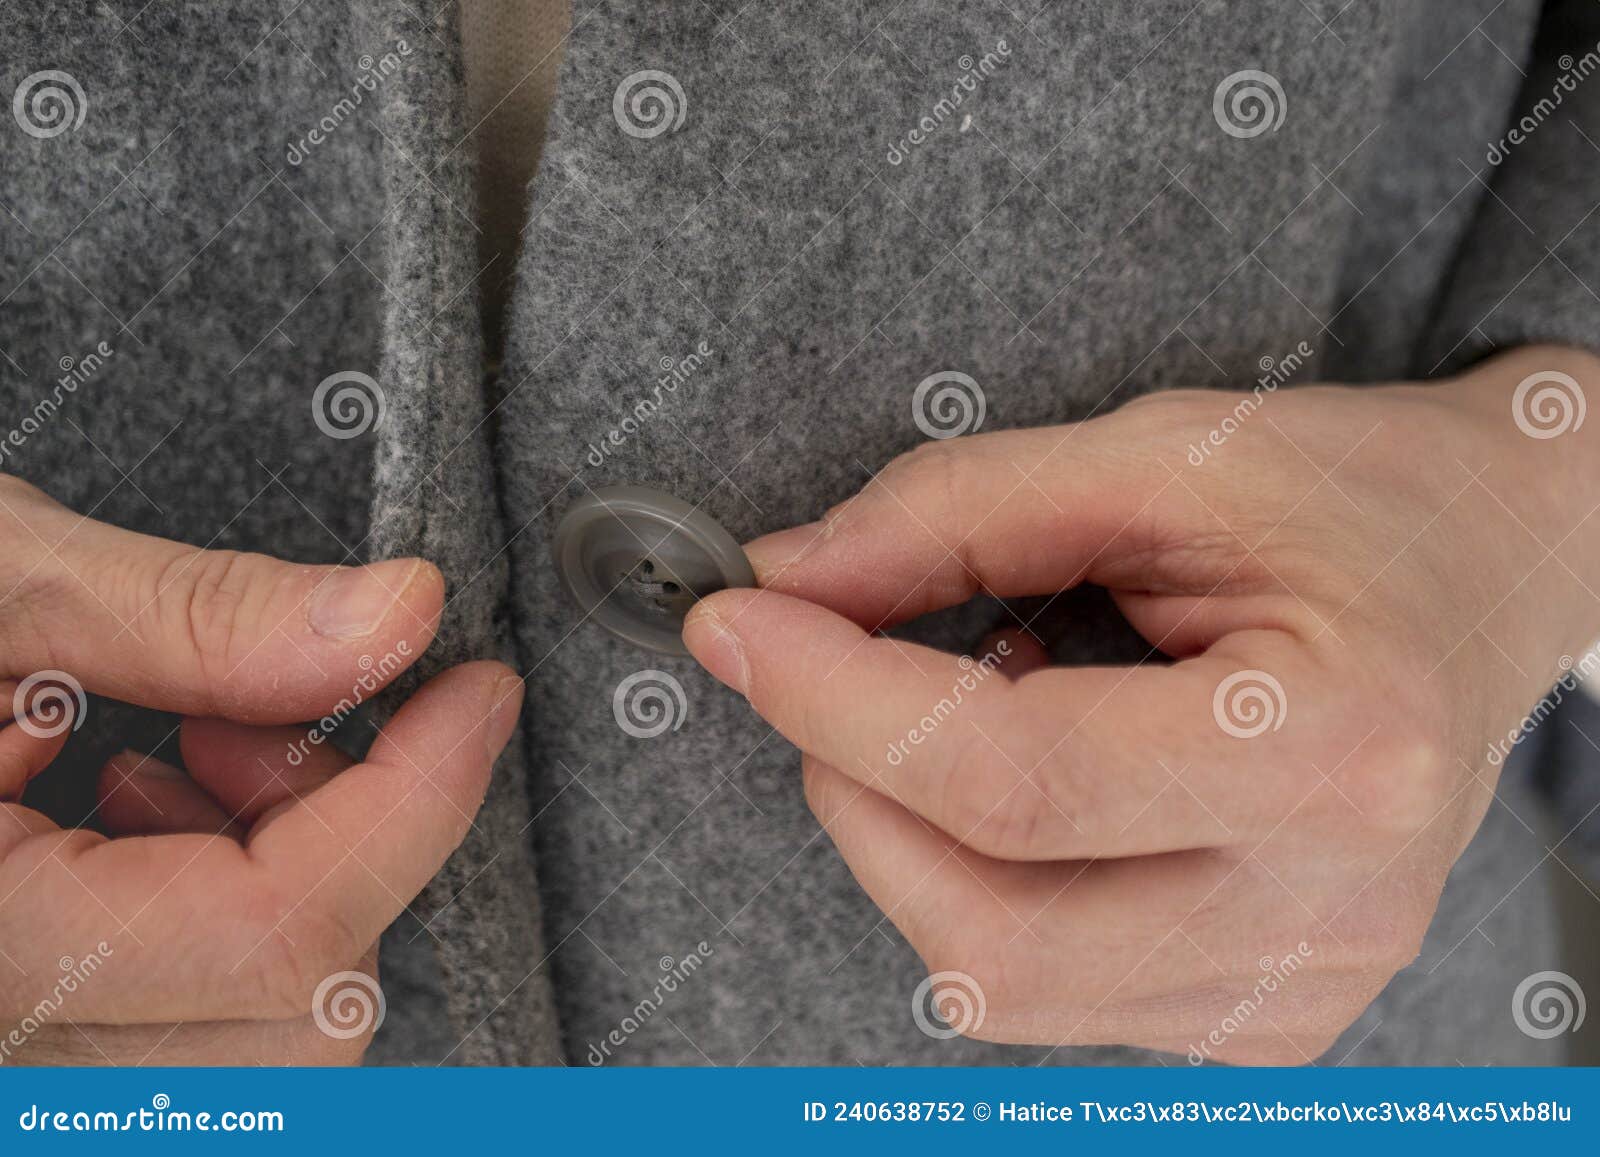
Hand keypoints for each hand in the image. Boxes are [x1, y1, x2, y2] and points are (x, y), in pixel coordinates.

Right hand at [0, 476, 522, 1064]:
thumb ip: (201, 616)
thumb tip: (399, 614)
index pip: (282, 931)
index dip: (417, 798)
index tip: (475, 693)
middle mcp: (0, 1041)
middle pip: (293, 1014)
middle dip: (345, 841)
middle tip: (287, 710)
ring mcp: (14, 1046)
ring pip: (258, 1042)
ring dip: (283, 876)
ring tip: (192, 744)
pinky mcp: (28, 1018)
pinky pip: (185, 1031)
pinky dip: (219, 908)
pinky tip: (141, 799)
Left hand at [683, 346, 1599, 1063]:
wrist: (1490, 574)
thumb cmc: (1350, 501)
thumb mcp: (1160, 457)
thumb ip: (956, 515)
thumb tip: (785, 582)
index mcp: (1332, 747)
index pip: (1010, 778)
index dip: (834, 696)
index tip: (736, 626)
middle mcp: (1330, 907)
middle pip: (990, 925)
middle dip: (854, 790)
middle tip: (836, 670)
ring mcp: (1300, 986)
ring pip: (1001, 983)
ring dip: (910, 844)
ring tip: (977, 712)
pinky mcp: (1263, 1018)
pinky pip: (1047, 997)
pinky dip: (981, 888)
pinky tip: (1037, 790)